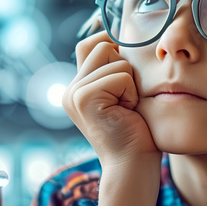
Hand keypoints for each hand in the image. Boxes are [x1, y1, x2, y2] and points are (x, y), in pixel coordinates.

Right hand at [63, 28, 160, 170]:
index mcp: (77, 88)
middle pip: (103, 46)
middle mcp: (70, 89)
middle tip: (126, 99)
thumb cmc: (136, 133)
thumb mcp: (123, 95)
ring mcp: (74, 93)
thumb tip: (120, 38)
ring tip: (126, 108)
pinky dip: (131, 92)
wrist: (132, 166)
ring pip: (115, 59)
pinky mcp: (84, 97)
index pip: (91, 44)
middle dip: (124, 67)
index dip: (113, 48)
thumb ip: (113, 71)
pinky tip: (126, 113)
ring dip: (130, 83)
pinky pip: (120, 75)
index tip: (127, 74)